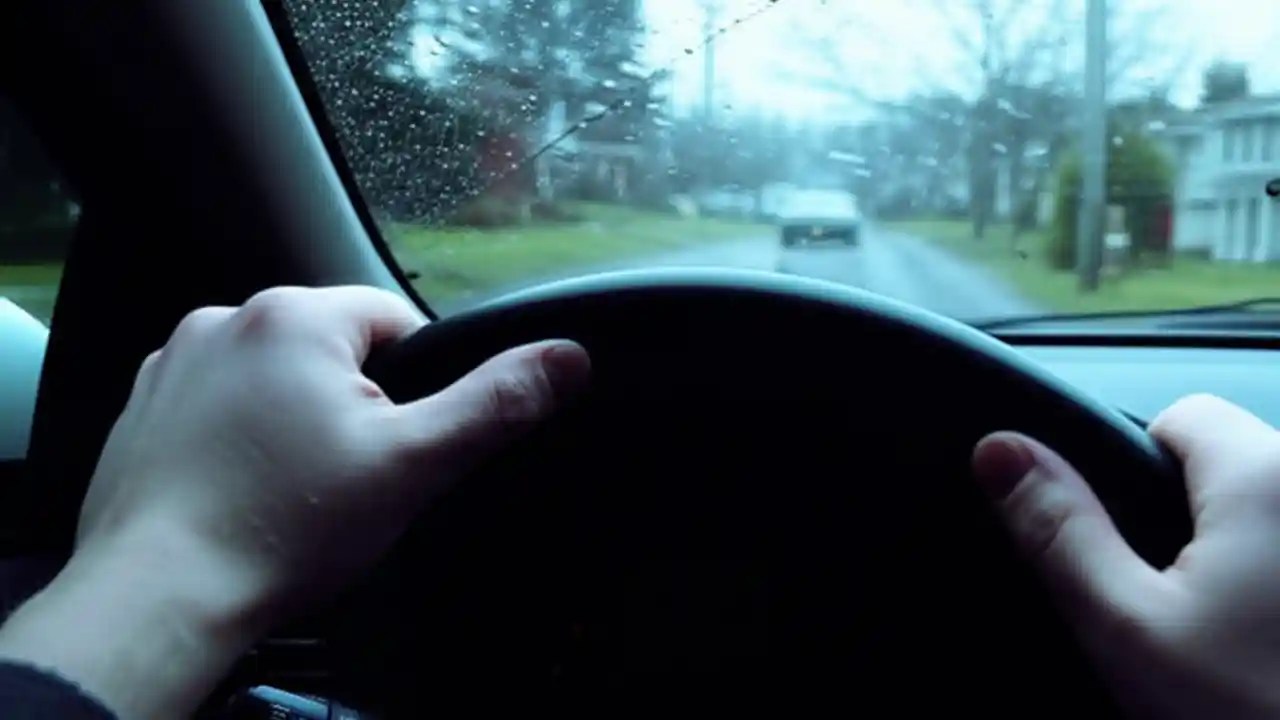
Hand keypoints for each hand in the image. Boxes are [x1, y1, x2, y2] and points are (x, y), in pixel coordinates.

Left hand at [0, 286, 590, 719]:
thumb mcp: (413, 464)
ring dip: (294, 415)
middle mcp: (228, 320)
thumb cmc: (283, 528)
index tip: (396, 445)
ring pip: (276, 376)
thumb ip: (495, 404)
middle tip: (345, 476)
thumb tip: (567, 358)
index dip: (413, 388)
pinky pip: (220, 403)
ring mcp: (175, 362)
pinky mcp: (144, 405)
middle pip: (334, 349)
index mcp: (298, 317)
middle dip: (353, 403)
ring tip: (292, 488)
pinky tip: (245, 489)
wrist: (160, 595)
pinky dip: (240, 435)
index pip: (395, 322)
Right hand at [973, 394, 1279, 719]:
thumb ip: (1060, 530)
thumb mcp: (1130, 632)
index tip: (1141, 555)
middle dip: (1204, 526)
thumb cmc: (1255, 717)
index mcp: (1268, 475)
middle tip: (1192, 618)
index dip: (1137, 474)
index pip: (1182, 417)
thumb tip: (999, 451)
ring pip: (1277, 520)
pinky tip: (1273, 650)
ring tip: (1246, 646)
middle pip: (1239, 466)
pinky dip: (1278, 591)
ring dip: (1255, 562)